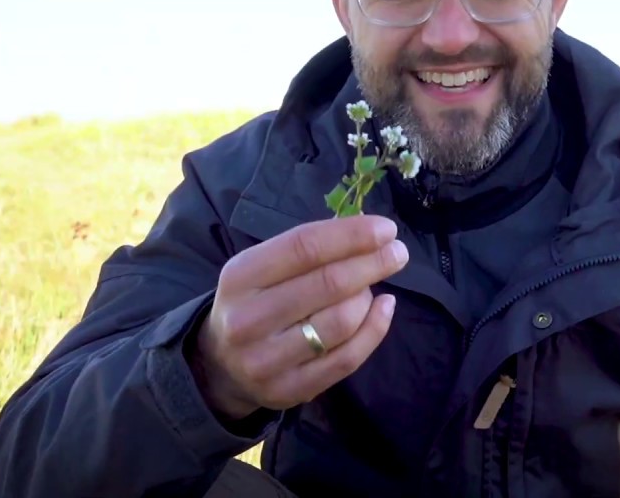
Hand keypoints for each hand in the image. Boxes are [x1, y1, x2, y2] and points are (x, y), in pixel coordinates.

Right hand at [190, 215, 406, 416]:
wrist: (221, 365)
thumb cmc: (255, 301)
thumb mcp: (262, 268)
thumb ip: (307, 250)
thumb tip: (369, 233)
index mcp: (241, 277)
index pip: (304, 247)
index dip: (351, 235)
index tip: (387, 229)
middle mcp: (249, 319)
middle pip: (329, 284)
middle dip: (373, 263)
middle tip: (398, 253)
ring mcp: (267, 360)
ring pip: (342, 322)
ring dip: (368, 298)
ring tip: (371, 288)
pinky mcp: (289, 389)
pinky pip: (347, 358)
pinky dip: (375, 329)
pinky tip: (384, 309)